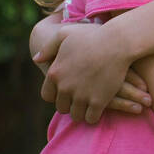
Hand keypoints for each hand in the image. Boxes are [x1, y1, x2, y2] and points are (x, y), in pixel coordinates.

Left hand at [33, 34, 150, 114]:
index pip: (48, 95)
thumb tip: (36, 59)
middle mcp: (65, 87)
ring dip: (82, 112)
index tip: (67, 92)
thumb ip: (48, 47)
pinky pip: (91, 118)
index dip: (57, 95)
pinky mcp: (98, 102)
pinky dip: (94, 116)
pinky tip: (99, 108)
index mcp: (55, 73)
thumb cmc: (92, 36)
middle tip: (80, 100)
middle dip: (70, 104)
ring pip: (76, 115)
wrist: (117, 43)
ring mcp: (81, 96)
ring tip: (89, 106)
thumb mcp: (65, 34)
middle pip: (62, 107)